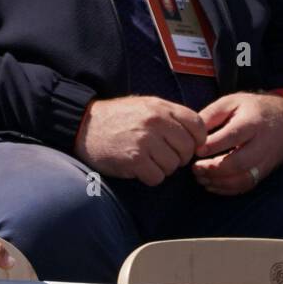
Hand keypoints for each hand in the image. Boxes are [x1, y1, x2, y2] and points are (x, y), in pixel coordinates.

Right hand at [74, 96, 205, 185]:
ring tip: (147, 160)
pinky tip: (138, 168)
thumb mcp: (145, 106)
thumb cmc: (117, 117)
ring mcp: (145, 141)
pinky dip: (150, 177)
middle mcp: (156, 122)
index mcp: (161, 107)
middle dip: (178, 157)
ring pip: (173, 166)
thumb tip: (196, 134)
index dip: (197, 140)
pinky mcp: (134, 160)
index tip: (187, 145)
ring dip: (163, 168)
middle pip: (188, 149)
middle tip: (163, 155)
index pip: (197, 126)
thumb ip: (170, 116)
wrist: (84, 125)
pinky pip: (157, 177)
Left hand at [190, 92, 282, 195]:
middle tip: (195, 168)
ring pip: (243, 178)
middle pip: (239, 162)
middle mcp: (261, 144)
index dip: (212, 146)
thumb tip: (192, 132)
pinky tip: (212, 184)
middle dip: (214, 169)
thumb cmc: (254, 108)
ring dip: (219, 182)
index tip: (195, 150)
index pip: (233, 137)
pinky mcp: (265, 171)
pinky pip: (247, 185)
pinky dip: (228, 189)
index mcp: (252, 122)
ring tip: (200, 177)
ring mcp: (265, 160)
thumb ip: (211, 114)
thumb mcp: (232, 102)